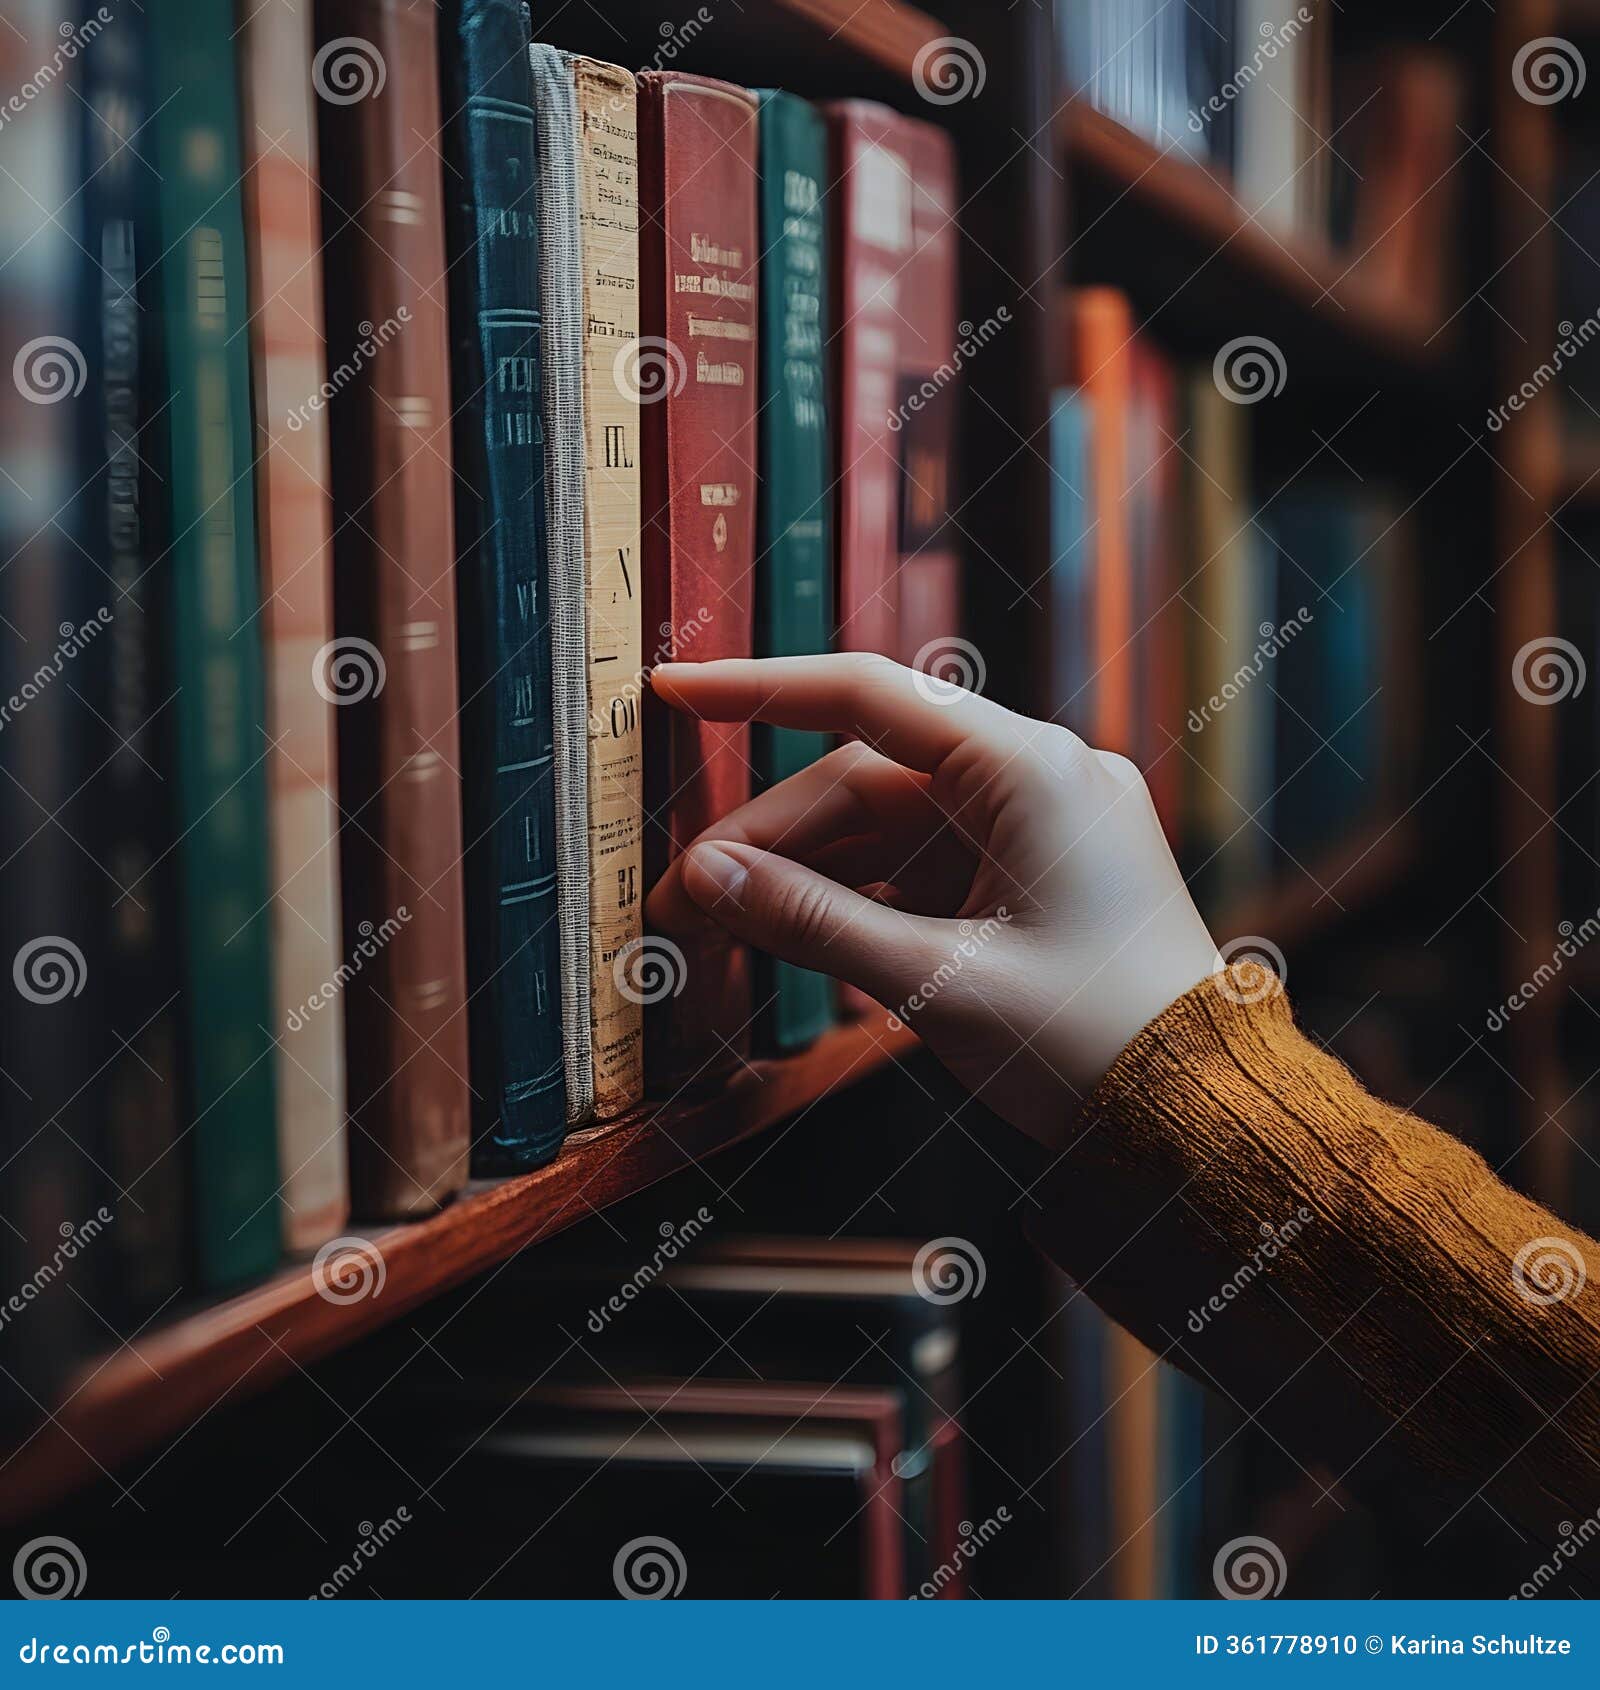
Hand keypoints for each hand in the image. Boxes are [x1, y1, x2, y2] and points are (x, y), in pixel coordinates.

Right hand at [645, 654, 1219, 1149]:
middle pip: (867, 781)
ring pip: (888, 828)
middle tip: (683, 900)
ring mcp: (1038, 825)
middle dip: (771, 839)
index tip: (675, 686)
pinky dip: (863, 899)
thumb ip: (814, 922)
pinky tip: (805, 940)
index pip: (869, 698)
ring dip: (810, 875)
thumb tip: (706, 877)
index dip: (759, 690)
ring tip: (727, 929)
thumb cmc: (1094, 1047)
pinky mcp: (1033, 873)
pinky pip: (925, 867)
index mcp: (1032, 772)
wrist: (1201, 1120)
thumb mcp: (939, 985)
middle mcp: (1038, 778)